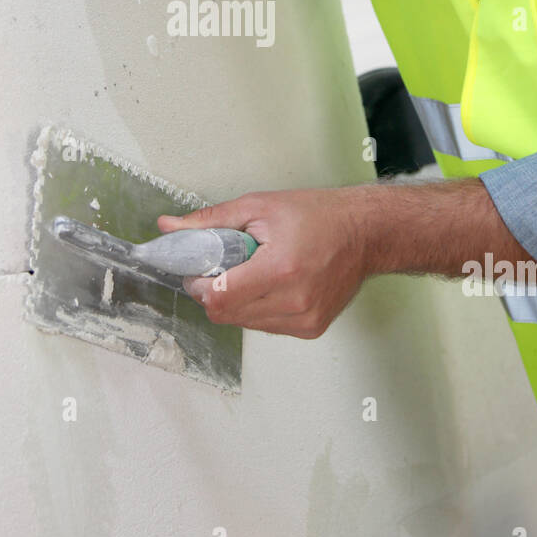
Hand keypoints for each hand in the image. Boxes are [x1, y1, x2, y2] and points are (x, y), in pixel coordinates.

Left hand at [156, 187, 369, 336]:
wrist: (365, 233)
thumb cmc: (318, 215)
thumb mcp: (259, 207)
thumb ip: (211, 221)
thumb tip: (170, 228)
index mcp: (281, 270)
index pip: (219, 298)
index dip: (199, 284)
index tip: (199, 269)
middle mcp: (295, 302)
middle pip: (226, 315)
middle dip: (215, 291)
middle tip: (226, 266)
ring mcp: (304, 320)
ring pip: (244, 324)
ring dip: (237, 301)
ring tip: (255, 272)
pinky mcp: (311, 329)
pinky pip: (265, 327)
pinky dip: (258, 308)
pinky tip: (273, 284)